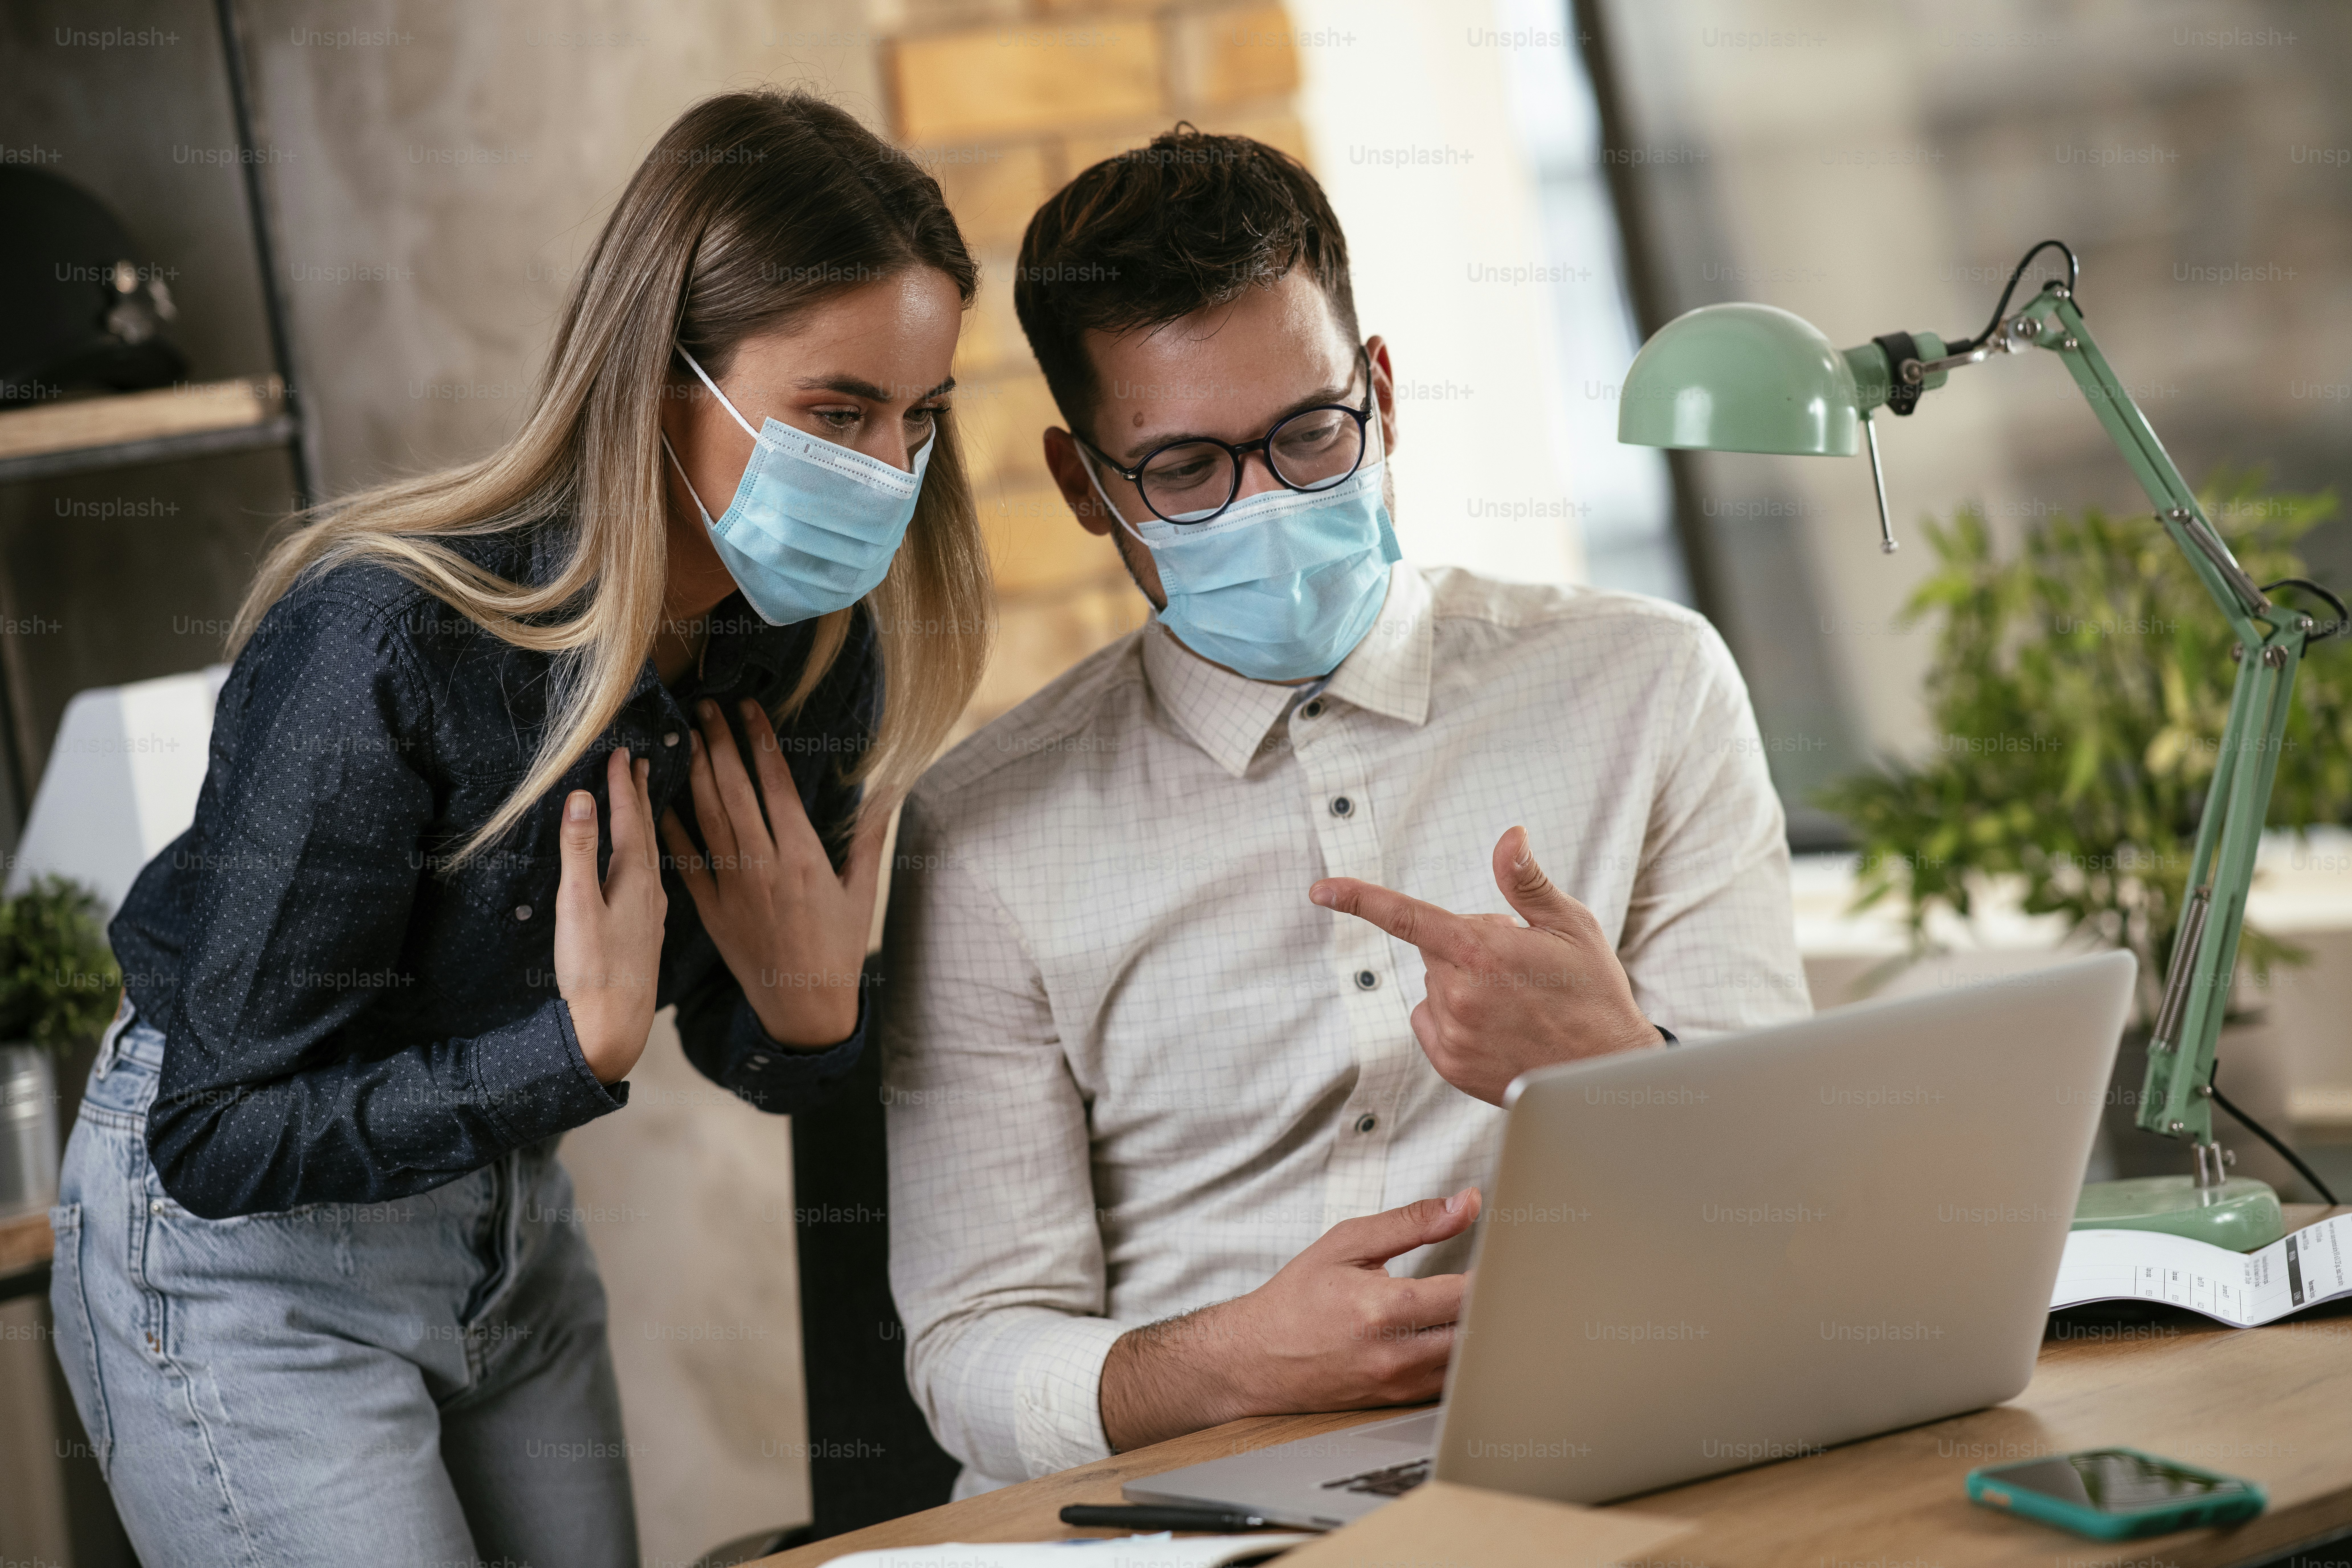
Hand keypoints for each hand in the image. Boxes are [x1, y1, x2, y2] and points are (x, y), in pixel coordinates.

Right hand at [555, 747, 667, 1084]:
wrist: (613, 1026)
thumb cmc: (592, 969)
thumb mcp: (576, 905)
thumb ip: (577, 852)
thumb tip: (580, 799)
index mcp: (634, 878)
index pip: (630, 818)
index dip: (623, 784)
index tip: (621, 751)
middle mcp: (651, 890)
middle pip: (647, 829)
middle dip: (640, 794)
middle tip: (640, 761)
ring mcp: (651, 911)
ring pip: (652, 853)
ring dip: (646, 822)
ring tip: (643, 799)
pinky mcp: (645, 930)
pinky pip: (651, 876)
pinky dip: (646, 854)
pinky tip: (643, 862)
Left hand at [659, 697, 888, 1047]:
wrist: (805, 1007)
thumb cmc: (839, 947)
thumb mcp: (862, 891)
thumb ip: (870, 836)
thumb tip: (889, 787)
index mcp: (805, 858)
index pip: (777, 785)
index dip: (761, 742)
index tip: (749, 709)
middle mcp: (766, 867)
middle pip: (735, 792)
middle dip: (720, 743)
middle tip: (707, 706)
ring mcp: (735, 888)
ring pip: (708, 818)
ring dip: (695, 773)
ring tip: (687, 736)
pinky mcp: (712, 910)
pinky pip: (687, 862)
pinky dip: (671, 828)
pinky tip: (659, 798)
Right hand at [1098, 1188, 1481, 1451]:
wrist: (1256, 1359)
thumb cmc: (1298, 1299)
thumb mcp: (1347, 1243)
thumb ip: (1411, 1222)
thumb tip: (1465, 1203)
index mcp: (1382, 1308)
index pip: (1467, 1295)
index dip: (1501, 1275)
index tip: (1517, 1257)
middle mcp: (1395, 1353)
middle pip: (1478, 1335)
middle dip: (1504, 1308)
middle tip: (1522, 1282)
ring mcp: (1399, 1384)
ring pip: (1471, 1365)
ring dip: (1488, 1337)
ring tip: (1503, 1307)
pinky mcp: (1399, 1401)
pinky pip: (1451, 1385)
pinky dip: (1467, 1362)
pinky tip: (1471, 1338)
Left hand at [1310, 826, 1657, 1104]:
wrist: (1605, 1072)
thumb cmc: (1593, 993)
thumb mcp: (1570, 926)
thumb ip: (1526, 882)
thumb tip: (1509, 837)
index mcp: (1481, 951)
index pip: (1406, 916)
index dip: (1359, 898)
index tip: (1322, 889)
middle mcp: (1458, 994)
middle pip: (1437, 949)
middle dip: (1470, 947)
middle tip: (1521, 965)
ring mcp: (1452, 1033)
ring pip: (1436, 987)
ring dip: (1465, 985)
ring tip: (1517, 1001)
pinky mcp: (1449, 1065)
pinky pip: (1433, 1021)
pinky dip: (1457, 1017)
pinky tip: (1500, 1026)